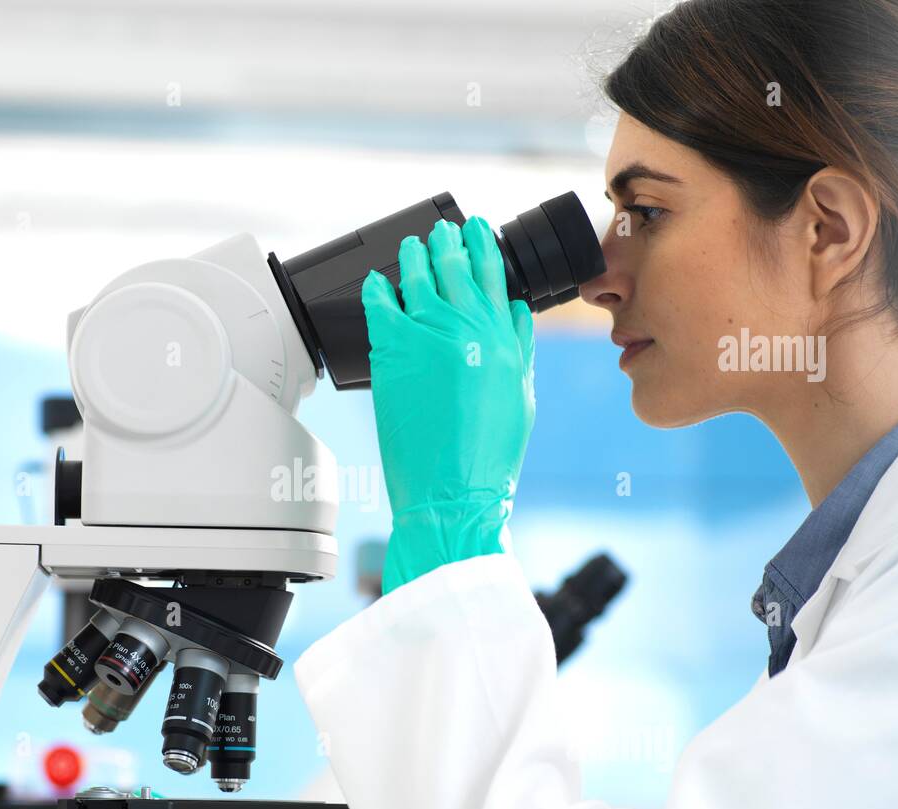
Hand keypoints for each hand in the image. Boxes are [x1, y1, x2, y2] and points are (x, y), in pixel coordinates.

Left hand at [362, 216, 536, 594]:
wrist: (454, 490)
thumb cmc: (489, 455)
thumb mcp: (521, 394)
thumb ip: (518, 347)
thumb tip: (514, 311)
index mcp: (502, 336)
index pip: (493, 272)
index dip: (482, 245)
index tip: (476, 229)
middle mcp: (467, 326)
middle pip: (454, 266)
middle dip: (447, 242)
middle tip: (440, 231)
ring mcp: (428, 334)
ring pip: (417, 276)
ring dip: (413, 256)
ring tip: (410, 247)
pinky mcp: (393, 350)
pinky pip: (380, 304)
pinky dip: (377, 288)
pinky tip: (375, 283)